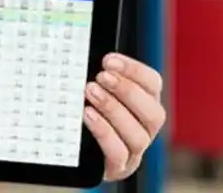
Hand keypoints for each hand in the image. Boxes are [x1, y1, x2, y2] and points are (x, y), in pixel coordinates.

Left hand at [84, 53, 166, 180]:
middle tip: (101, 77)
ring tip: (90, 93)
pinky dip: (104, 132)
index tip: (108, 60)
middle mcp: (145, 128)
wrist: (68, 147)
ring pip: (138, 135)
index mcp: (145, 103)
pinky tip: (87, 116)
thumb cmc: (83, 108)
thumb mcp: (91, 88)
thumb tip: (86, 53)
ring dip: (114, 110)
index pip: (153, 85)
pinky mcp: (118, 168)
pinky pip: (119, 154)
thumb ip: (96, 74)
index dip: (134, 70)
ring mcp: (134, 151)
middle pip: (154, 113)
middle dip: (127, 91)